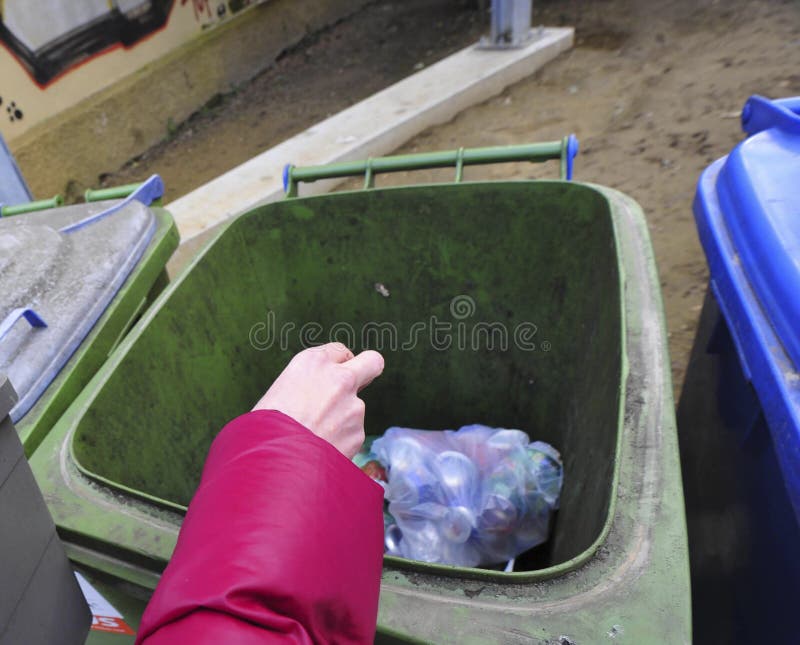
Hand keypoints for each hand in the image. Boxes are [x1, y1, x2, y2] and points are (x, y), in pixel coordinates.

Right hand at [253, 343, 384, 458]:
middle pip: (372, 362)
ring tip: (311, 437)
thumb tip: (318, 393)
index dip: (336, 366)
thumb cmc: (264, 428)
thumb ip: (307, 384)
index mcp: (312, 362)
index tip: (329, 378)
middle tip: (357, 384)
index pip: (340, 352)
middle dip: (368, 371)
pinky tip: (318, 450)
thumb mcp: (279, 391)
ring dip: (341, 420)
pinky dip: (339, 442)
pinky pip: (352, 434)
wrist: (271, 465)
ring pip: (356, 407)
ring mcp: (353, 405)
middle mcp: (339, 378)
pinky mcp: (359, 432)